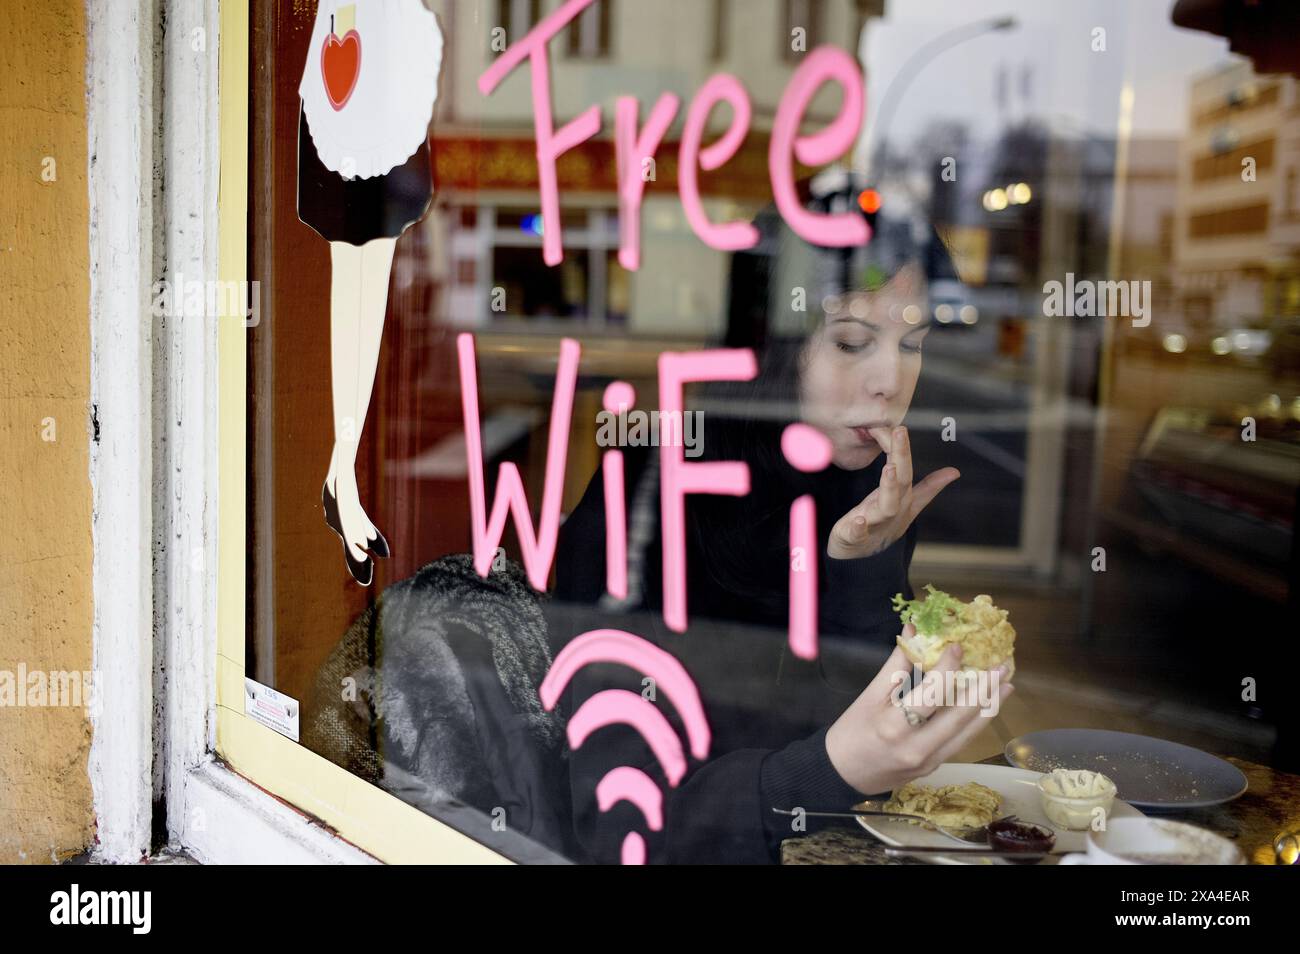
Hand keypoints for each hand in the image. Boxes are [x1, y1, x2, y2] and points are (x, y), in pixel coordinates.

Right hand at [824, 628, 1013, 794]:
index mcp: (894, 726)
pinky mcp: (934, 767)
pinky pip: (961, 741)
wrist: (842, 775)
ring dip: (989, 707)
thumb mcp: (868, 697)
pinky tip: (986, 707)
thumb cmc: (850, 732)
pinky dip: (976, 722)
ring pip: (967, 732)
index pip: (931, 693)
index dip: (948, 668)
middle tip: (1002, 666)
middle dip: (984, 688)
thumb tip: (913, 633)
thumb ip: (895, 667)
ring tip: (1006, 685)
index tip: (960, 646)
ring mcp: (929, 761)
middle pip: (959, 716)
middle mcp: (917, 746)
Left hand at [827, 425, 959, 559]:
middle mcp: (891, 510)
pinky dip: (858, 529)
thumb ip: (928, 488)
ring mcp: (874, 524)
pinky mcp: (854, 538)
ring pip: (884, 508)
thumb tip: (955, 471)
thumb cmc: (882, 526)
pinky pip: (857, 534)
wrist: (861, 561)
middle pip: (900, 484)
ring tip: (889, 470)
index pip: (907, 472)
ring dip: (888, 489)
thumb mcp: (906, 506)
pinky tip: (857, 522)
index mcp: (900, 499)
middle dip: (901, 459)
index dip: (905, 451)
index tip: (902, 427)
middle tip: (899, 433)